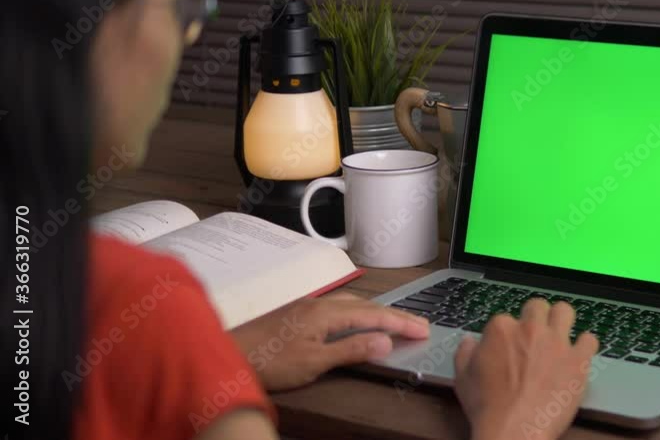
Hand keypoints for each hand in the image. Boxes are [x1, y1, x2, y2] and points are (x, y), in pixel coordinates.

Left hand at [230, 291, 429, 390]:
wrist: (228, 354)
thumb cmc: (269, 361)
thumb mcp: (314, 362)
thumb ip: (351, 350)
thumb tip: (386, 340)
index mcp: (327, 313)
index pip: (374, 315)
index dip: (401, 322)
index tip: (424, 329)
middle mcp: (320, 304)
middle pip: (366, 305)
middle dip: (394, 315)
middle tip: (419, 325)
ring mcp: (307, 307)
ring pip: (352, 304)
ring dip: (377, 312)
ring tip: (395, 323)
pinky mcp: (298, 314)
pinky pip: (339, 308)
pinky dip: (359, 314)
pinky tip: (357, 322)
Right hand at [453, 299, 598, 439]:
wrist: (515, 430)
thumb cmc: (486, 408)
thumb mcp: (462, 379)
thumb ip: (465, 354)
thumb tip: (470, 341)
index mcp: (501, 329)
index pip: (505, 319)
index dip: (507, 335)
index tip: (508, 349)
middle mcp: (530, 328)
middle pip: (537, 306)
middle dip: (535, 318)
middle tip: (535, 337)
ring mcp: (557, 342)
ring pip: (564, 311)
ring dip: (561, 320)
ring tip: (559, 335)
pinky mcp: (578, 360)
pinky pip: (590, 340)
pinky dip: (585, 345)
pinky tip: (579, 355)